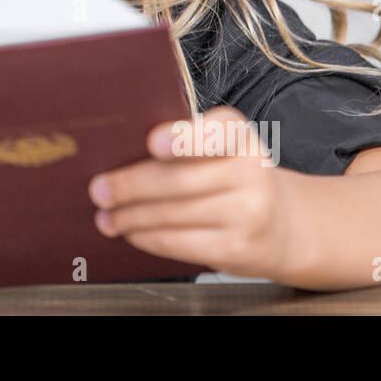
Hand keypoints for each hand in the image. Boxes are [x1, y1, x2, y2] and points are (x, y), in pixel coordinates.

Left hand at [87, 105, 301, 280]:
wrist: (282, 225)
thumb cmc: (232, 177)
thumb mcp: (222, 151)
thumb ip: (182, 144)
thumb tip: (116, 153)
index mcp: (241, 137)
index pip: (219, 131)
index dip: (184, 137)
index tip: (152, 142)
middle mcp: (251, 173)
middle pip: (180, 179)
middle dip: (131, 186)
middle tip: (98, 189)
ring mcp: (248, 214)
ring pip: (173, 215)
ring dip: (131, 217)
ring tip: (106, 216)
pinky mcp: (237, 249)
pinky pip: (179, 242)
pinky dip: (146, 237)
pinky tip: (130, 232)